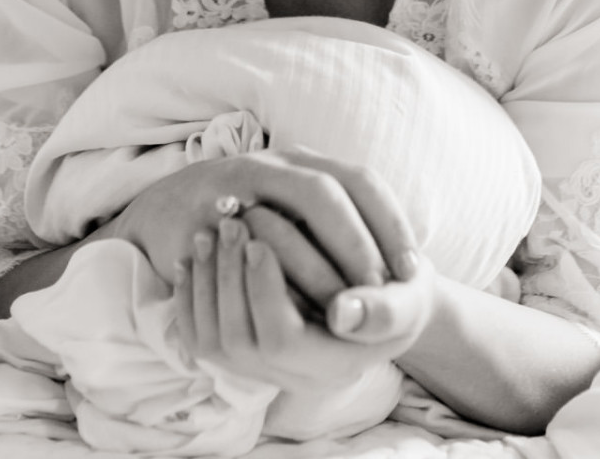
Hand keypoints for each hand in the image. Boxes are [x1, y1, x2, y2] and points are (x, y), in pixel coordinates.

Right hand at [111, 147, 417, 307]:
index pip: (361, 180)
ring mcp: (233, 186)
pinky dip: (268, 276)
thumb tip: (398, 267)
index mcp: (303, 162)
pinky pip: (241, 245)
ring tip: (344, 307)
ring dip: (319, 266)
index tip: (412, 269)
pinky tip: (287, 305)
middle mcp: (271, 164)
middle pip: (327, 192)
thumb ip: (334, 224)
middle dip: (359, 242)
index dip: (391, 222)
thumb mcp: (292, 208)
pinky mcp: (203, 217)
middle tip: (383, 289)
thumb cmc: (244, 217)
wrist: (164, 210)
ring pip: (283, 219)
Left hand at [172, 216, 435, 397]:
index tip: (258, 240)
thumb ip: (383, 311)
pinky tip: (191, 258)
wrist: (384, 301)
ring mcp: (267, 369)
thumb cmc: (400, 292)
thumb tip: (342, 315)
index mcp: (335, 364)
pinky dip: (190, 295)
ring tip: (209, 232)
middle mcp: (297, 377)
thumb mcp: (409, 300)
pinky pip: (199, 338)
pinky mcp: (245, 356)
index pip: (282, 340)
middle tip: (228, 223)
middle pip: (241, 339)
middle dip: (230, 276)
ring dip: (208, 280)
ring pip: (216, 339)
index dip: (264, 290)